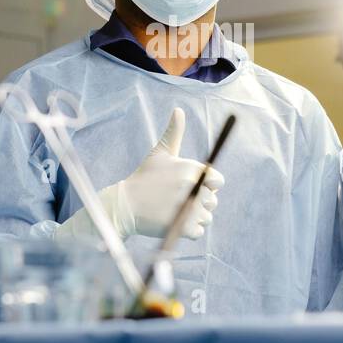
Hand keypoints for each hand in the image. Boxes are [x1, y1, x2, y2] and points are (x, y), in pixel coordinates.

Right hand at [119, 109, 222, 238]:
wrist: (125, 204)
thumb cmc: (144, 177)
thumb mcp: (160, 153)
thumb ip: (173, 132)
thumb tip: (178, 110)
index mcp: (191, 169)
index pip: (217, 181)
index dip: (207, 185)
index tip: (190, 186)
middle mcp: (192, 188)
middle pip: (212, 201)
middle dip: (198, 202)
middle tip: (176, 200)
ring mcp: (188, 208)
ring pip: (206, 217)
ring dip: (193, 217)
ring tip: (173, 210)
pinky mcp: (182, 227)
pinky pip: (198, 232)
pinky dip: (188, 230)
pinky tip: (173, 221)